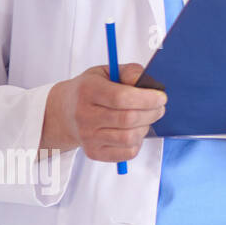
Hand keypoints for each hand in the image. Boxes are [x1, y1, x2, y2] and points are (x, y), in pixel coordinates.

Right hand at [41, 63, 166, 162]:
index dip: (147, 98)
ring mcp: (87, 137)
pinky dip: (138, 142)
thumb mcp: (107, 72)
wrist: (64, 112)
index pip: (122, 98)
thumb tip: (148, 84)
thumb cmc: (92, 89)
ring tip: (145, 119)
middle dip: (153, 112)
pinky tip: (134, 131)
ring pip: (129, 137)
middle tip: (159, 107)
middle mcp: (84, 116)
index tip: (161, 97)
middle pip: (128, 119)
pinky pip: (127, 153)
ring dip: (146, 127)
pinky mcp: (93, 152)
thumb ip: (130, 72)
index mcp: (88, 90)